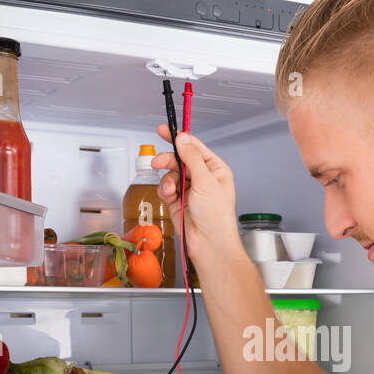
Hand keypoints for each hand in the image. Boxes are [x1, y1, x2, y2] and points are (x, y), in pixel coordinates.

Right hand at [152, 126, 242, 270]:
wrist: (208, 243)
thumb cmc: (216, 217)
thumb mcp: (205, 181)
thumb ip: (191, 158)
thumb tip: (183, 139)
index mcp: (215, 170)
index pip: (194, 147)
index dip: (179, 138)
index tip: (164, 130)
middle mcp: (202, 178)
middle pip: (179, 159)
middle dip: (168, 161)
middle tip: (157, 162)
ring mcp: (190, 189)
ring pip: (170, 174)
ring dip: (167, 180)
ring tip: (171, 190)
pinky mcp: (178, 200)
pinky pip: (166, 188)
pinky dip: (166, 191)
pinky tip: (171, 198)